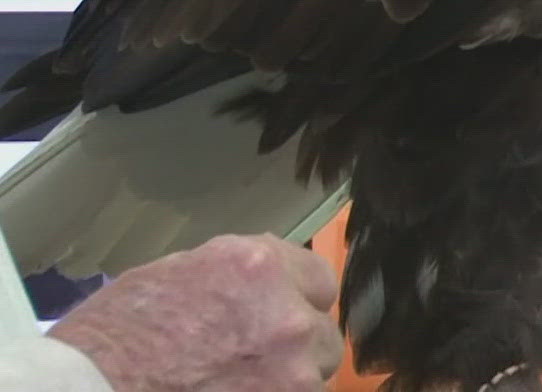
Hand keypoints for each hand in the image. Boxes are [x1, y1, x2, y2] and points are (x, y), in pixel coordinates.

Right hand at [46, 234, 344, 391]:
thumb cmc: (114, 337)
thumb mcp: (177, 275)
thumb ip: (237, 276)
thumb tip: (262, 285)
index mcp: (258, 266)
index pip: (318, 279)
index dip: (296, 298)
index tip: (278, 313)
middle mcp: (287, 314)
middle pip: (321, 331)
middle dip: (293, 344)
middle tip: (251, 356)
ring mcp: (291, 370)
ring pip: (313, 374)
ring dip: (286, 378)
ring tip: (237, 382)